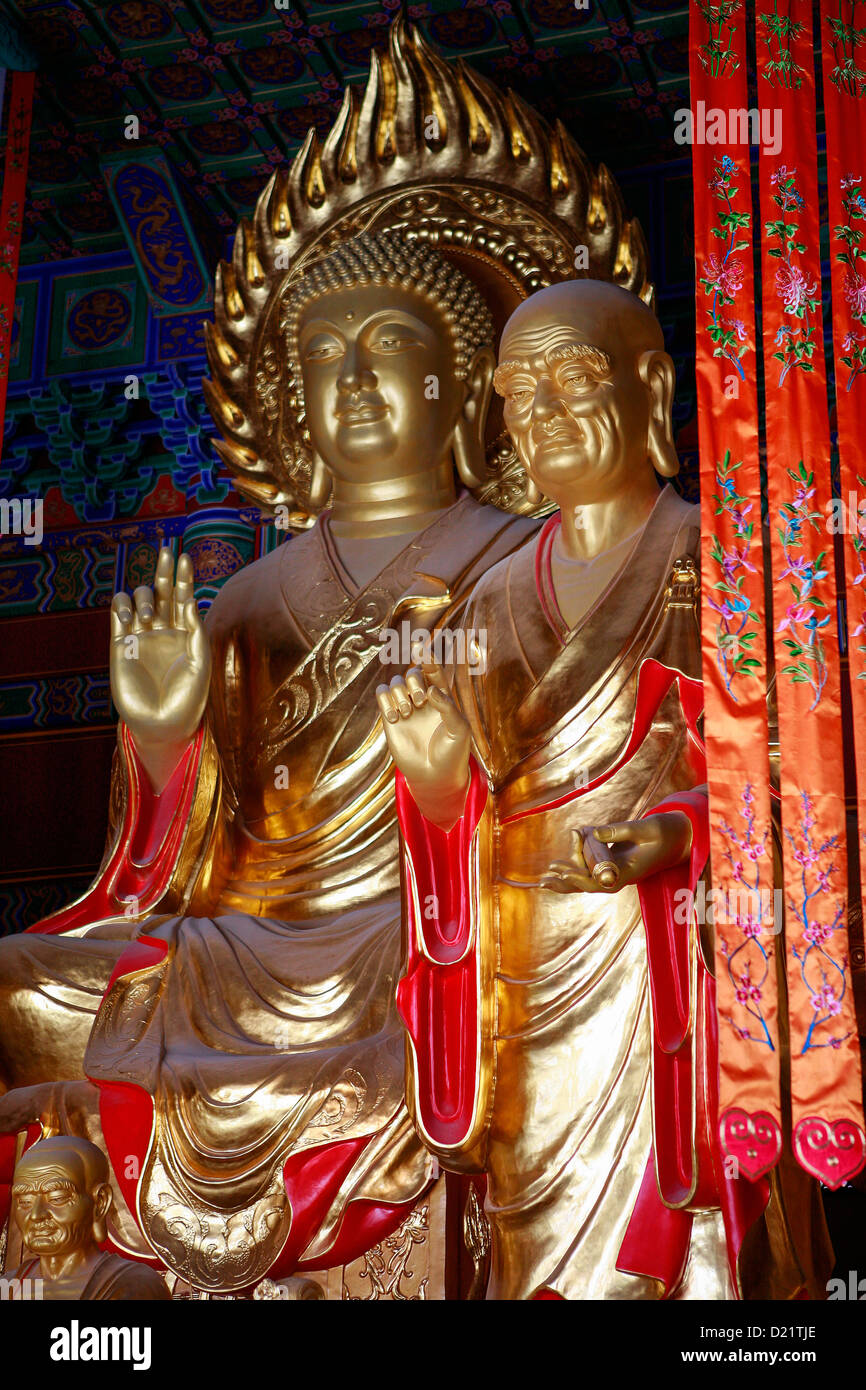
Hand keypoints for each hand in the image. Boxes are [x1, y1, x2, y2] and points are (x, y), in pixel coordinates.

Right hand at [110, 548, 210, 791]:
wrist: (164, 724)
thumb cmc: (189, 697)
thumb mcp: (201, 662)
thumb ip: (195, 629)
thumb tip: (188, 599)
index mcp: (186, 632)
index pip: (184, 596)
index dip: (183, 576)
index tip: (183, 557)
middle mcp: (164, 630)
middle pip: (162, 591)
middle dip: (164, 570)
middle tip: (166, 550)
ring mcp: (142, 636)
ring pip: (139, 599)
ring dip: (144, 598)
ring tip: (148, 618)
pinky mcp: (121, 645)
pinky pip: (118, 614)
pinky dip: (122, 606)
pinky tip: (130, 616)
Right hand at [376, 665, 470, 829]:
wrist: (435, 777)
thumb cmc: (452, 753)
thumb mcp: (458, 729)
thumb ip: (447, 707)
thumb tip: (430, 690)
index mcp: (442, 698)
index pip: (433, 671)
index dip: (427, 657)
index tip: (420, 645)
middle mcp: (423, 700)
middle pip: (412, 673)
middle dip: (414, 680)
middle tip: (420, 701)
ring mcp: (406, 708)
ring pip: (395, 683)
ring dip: (400, 693)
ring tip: (408, 713)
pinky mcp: (391, 720)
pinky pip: (381, 696)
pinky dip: (385, 700)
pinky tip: (394, 717)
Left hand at [541, 811, 692, 894]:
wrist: (678, 839)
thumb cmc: (664, 832)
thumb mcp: (646, 827)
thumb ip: (620, 830)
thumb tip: (594, 833)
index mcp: (628, 872)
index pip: (600, 882)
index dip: (581, 879)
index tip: (565, 874)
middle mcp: (619, 875)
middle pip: (588, 884)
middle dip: (566, 882)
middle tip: (545, 879)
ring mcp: (615, 871)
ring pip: (587, 877)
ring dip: (568, 873)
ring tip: (548, 871)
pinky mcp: (613, 864)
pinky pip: (591, 868)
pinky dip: (577, 862)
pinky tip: (563, 860)